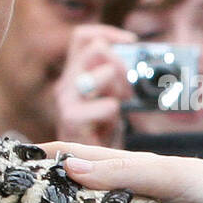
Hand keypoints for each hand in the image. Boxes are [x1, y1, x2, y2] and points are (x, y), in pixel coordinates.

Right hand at [52, 24, 135, 147]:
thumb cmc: (103, 130)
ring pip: (103, 71)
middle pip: (96, 49)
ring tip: (120, 105)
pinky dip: (116, 111)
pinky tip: (112, 121)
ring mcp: (66, 101)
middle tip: (128, 87)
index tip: (130, 43)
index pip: (83, 37)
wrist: (92, 169)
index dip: (107, 33)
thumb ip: (116, 72)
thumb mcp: (111, 93)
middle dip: (121, 63)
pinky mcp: (72, 121)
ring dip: (121, 86)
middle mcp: (66, 83)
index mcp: (74, 73)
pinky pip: (107, 105)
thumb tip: (135, 52)